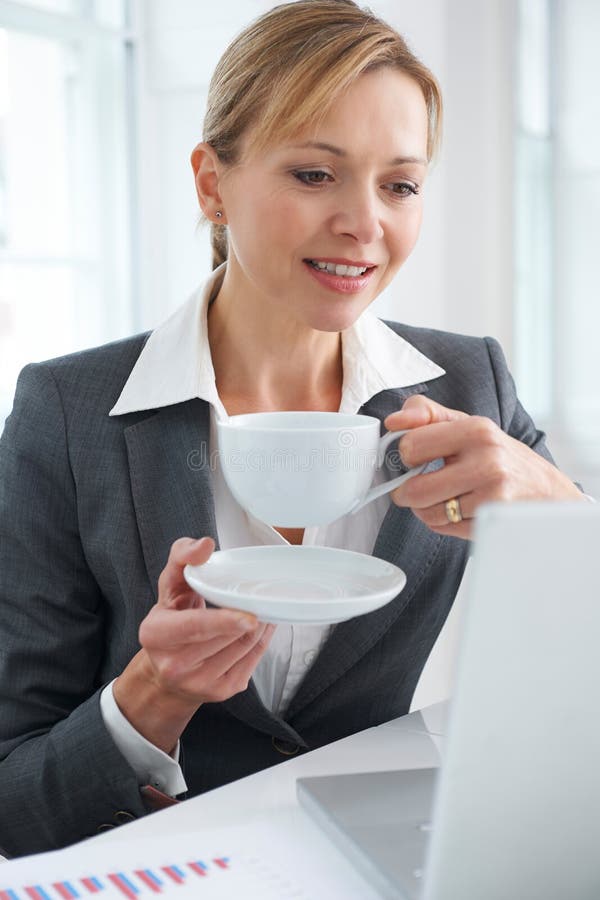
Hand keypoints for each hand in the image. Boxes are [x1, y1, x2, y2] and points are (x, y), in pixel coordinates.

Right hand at [114, 537, 274, 752]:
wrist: (164, 672)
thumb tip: (205, 545)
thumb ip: (183, 557)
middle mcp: (174, 665)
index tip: (249, 616)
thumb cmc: (171, 619)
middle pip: (227, 637)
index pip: (195, 627)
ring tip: (260, 608)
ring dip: (259, 625)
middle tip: (260, 598)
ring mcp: (198, 683)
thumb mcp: (169, 585)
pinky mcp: (220, 691)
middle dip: (248, 616)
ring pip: (243, 647)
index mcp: (156, 635)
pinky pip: (252, 660)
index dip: (224, 622)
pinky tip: (258, 627)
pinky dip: (261, 640)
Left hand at [384, 395, 582, 539]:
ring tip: (442, 498)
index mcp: (476, 429)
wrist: (546, 491)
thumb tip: (393, 422)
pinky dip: (443, 523)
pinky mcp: (492, 520)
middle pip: (414, 489)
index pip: (411, 446)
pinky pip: (444, 529)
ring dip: (426, 510)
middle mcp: (487, 460)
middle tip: (416, 487)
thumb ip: (427, 414)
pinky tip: (458, 510)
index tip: (415, 458)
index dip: (405, 456)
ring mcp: (492, 493)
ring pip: (427, 514)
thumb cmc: (499, 455)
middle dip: (407, 492)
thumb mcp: (467, 424)